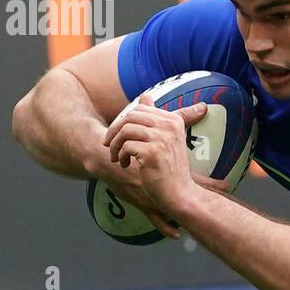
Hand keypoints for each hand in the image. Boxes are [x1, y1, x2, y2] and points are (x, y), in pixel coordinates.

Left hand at [101, 94, 209, 221]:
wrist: (180, 193)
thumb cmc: (170, 168)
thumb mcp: (166, 138)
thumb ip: (155, 117)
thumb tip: (145, 96)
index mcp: (174, 120)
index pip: (140, 110)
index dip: (125, 122)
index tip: (121, 137)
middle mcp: (169, 126)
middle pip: (130, 117)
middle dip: (115, 131)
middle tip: (110, 145)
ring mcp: (161, 138)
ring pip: (125, 130)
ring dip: (115, 145)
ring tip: (117, 157)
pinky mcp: (152, 152)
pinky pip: (125, 146)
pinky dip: (121, 156)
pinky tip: (125, 164)